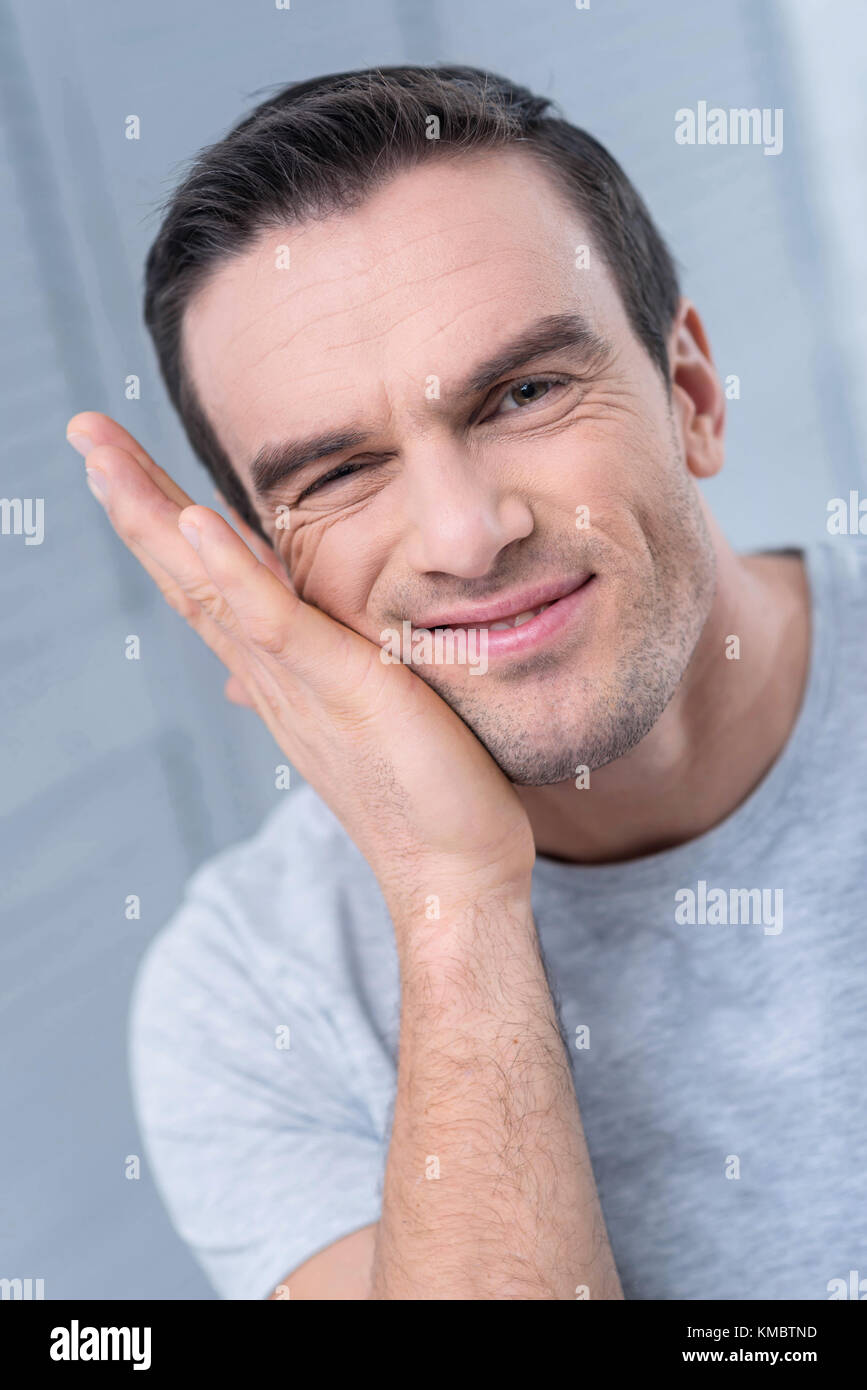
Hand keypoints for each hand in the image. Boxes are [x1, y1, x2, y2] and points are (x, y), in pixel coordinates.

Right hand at [66, 413, 534, 916]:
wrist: (453, 873)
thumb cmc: (418, 793)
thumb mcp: (355, 714)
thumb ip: (307, 675)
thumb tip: (250, 671)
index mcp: (275, 670)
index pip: (202, 580)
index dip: (159, 518)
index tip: (121, 457)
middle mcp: (269, 674)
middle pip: (182, 573)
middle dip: (132, 498)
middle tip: (84, 429)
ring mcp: (297, 682)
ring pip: (207, 588)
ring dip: (154, 517)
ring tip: (104, 453)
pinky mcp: (342, 688)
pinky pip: (276, 626)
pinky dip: (232, 575)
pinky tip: (198, 522)